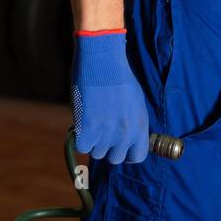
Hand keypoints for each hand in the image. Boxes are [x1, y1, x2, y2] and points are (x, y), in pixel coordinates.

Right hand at [71, 31, 149, 164]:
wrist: (103, 62)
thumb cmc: (119, 77)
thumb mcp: (135, 103)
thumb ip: (132, 123)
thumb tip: (126, 138)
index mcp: (140, 126)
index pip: (138, 156)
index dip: (128, 153)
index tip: (121, 147)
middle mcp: (125, 134)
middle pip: (115, 158)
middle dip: (109, 147)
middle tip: (102, 131)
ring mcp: (106, 135)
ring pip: (97, 153)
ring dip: (93, 140)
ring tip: (93, 120)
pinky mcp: (87, 131)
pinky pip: (82, 147)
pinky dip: (80, 136)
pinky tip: (83, 121)